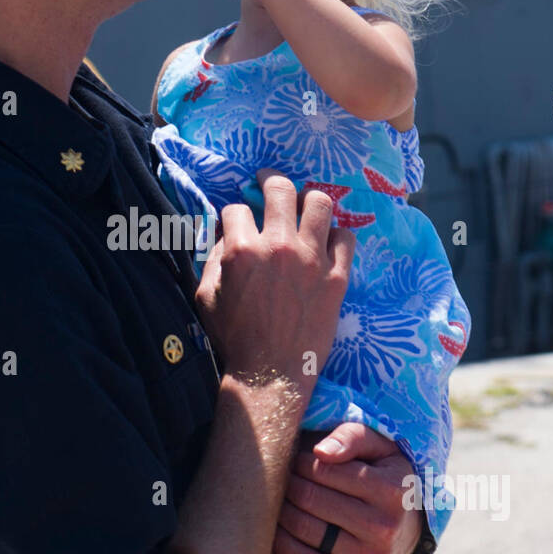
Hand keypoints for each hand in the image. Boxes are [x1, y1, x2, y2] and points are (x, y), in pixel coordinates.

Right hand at [193, 168, 354, 404]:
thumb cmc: (234, 337)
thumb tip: (225, 234)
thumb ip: (213, 259)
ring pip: (319, 202)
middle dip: (271, 181)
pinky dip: (336, 234)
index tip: (239, 220)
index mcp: (241, 250)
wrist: (270, 372)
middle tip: (269, 183)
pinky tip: (327, 240)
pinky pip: (346, 236)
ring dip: (308, 200)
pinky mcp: (336, 276)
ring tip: (304, 206)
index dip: (234, 213)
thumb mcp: (206, 296)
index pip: (236, 209)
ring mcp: (311, 259)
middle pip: (281, 188)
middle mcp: (278, 246)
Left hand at [270, 422, 422, 553]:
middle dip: (289, 484)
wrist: (406, 532)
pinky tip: (280, 528)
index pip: (324, 469)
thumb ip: (352, 437)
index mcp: (392, 490)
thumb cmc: (384, 478)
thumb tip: (321, 452)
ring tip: (280, 499)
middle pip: (310, 498)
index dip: (302, 462)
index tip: (296, 460)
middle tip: (283, 479)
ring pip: (304, 528)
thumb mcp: (380, 449)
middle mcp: (385, 527)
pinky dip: (284, 543)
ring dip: (282, 510)